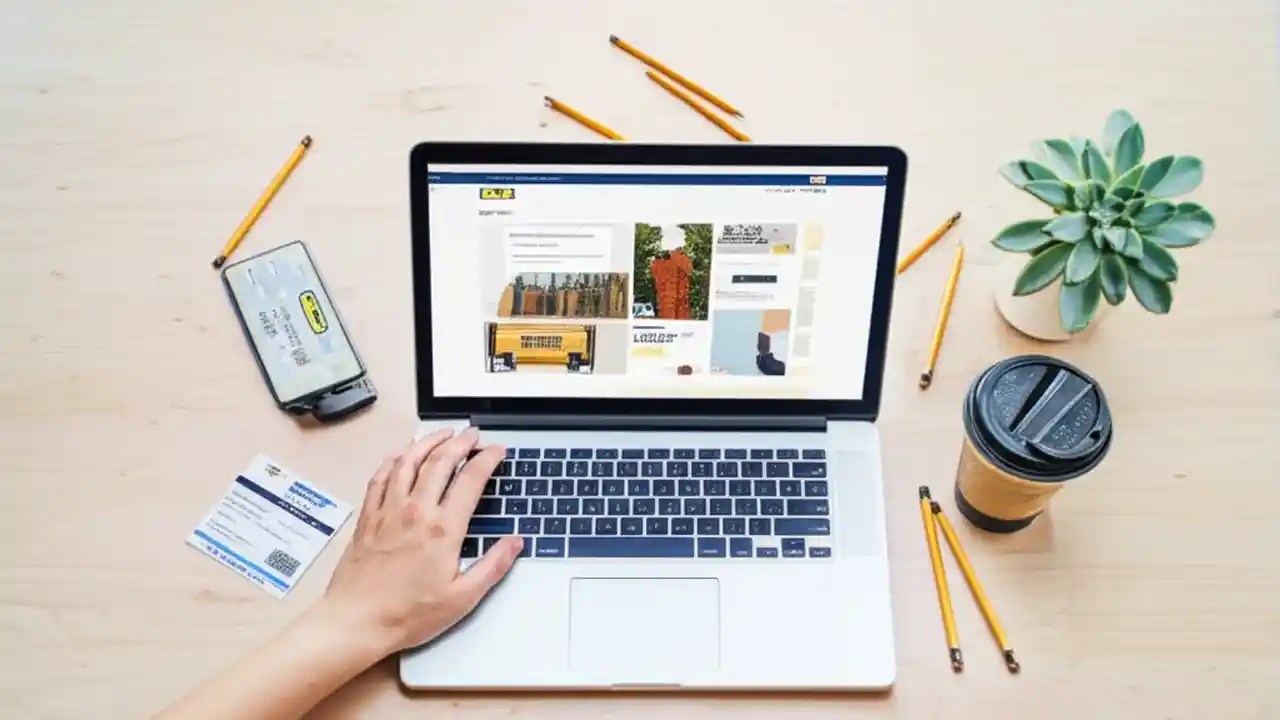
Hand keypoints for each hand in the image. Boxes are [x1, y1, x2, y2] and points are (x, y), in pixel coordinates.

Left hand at [319, 428, 522, 655]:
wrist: (356, 621)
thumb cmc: (407, 614)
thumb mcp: (462, 598)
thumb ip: (493, 566)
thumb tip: (515, 542)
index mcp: (443, 530)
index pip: (470, 479)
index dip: (487, 458)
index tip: (496, 450)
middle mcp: (415, 512)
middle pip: (440, 461)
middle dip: (460, 442)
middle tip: (472, 434)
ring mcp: (388, 511)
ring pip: (409, 461)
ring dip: (428, 442)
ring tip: (442, 433)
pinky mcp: (368, 517)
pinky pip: (381, 476)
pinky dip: (395, 458)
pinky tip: (402, 454)